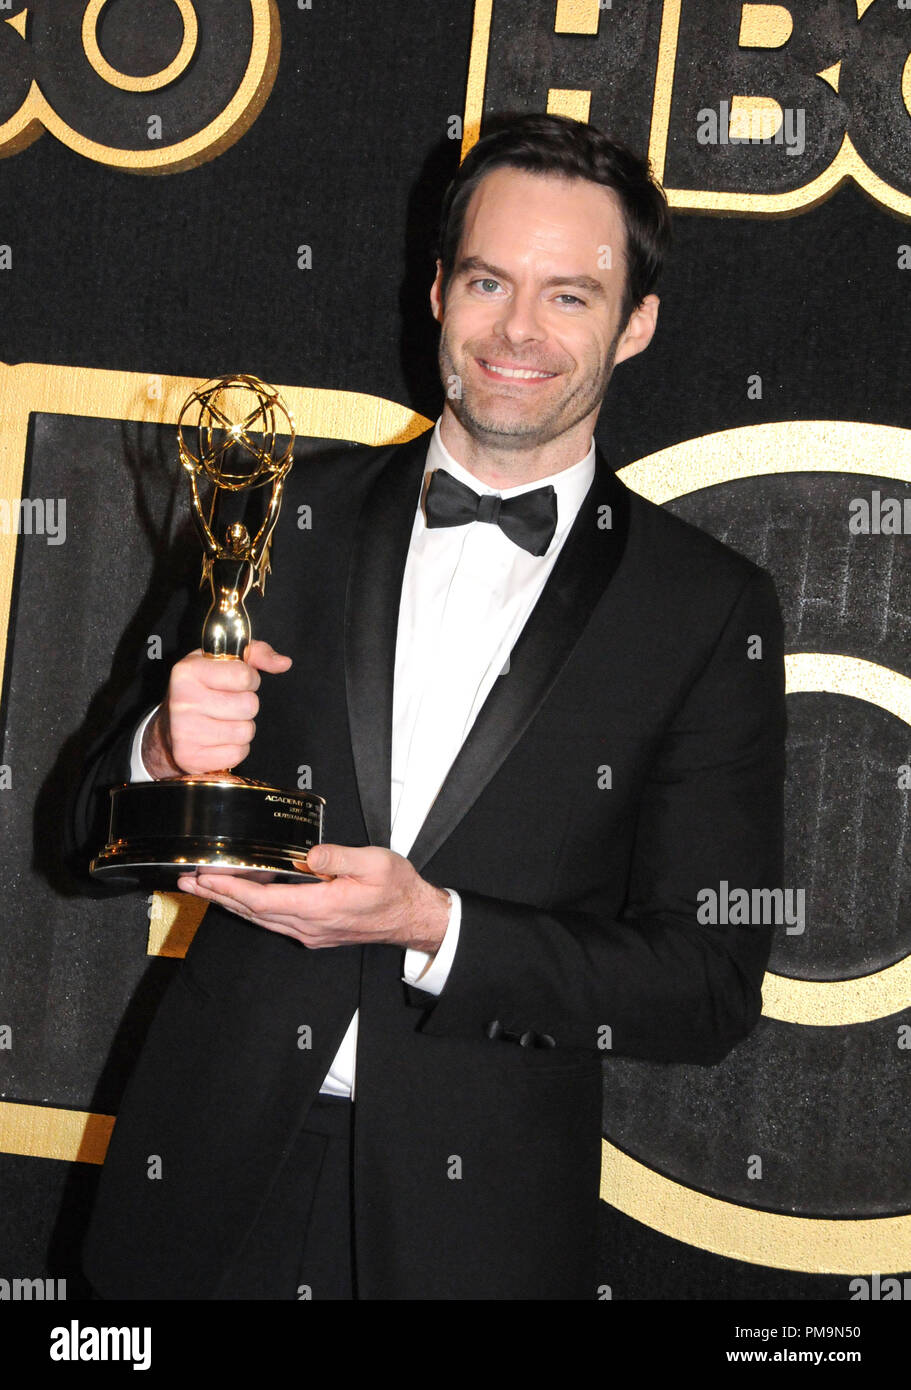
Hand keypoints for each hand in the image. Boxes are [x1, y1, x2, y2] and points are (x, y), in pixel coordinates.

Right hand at [142, 639, 291, 777]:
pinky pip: (237, 753)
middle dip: (246, 705)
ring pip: (246, 731)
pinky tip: (218, 739)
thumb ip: (256, 655)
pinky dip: (234, 748)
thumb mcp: (221, 662)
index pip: (244, 675)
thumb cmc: (200, 690)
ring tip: (223, 721)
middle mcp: (183, 700)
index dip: (249, 679)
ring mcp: (185, 731)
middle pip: (249, 705)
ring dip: (241, 727)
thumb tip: (284, 663)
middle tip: (228, 704)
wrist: (168, 728)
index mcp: (189, 671)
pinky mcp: (191, 757)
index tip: (238, 682)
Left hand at [176, 844, 450, 953]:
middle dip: (217, 896)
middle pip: (252, 912)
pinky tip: (240, 896)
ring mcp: (310, 931)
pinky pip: (273, 920)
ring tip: (203, 888)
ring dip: (229, 903)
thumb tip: (310, 853)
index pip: (263, 901)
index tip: (207, 877)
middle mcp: (309, 925)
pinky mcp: (313, 930)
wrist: (412, 917)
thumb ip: (340, 856)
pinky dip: (250, 908)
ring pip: (259, 919)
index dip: (231, 889)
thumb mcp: (374, 862)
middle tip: (188, 882)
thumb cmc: (396, 890)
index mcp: (321, 907)